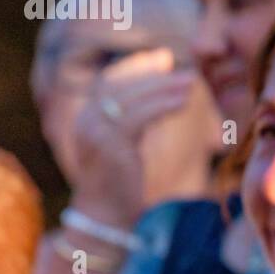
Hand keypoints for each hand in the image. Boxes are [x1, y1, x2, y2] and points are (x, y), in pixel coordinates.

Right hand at [69, 48, 196, 228]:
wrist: (104, 214)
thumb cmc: (118, 184)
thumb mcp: (124, 145)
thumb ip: (133, 119)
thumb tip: (157, 92)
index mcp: (84, 118)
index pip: (109, 82)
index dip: (135, 68)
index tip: (161, 59)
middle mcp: (85, 120)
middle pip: (122, 85)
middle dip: (154, 75)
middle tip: (183, 72)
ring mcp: (95, 129)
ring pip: (133, 97)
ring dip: (165, 87)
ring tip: (191, 84)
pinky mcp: (111, 140)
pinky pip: (141, 115)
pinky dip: (164, 105)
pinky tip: (183, 102)